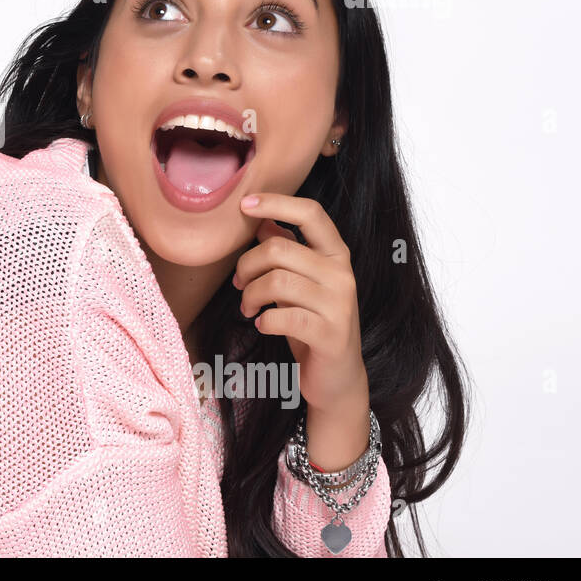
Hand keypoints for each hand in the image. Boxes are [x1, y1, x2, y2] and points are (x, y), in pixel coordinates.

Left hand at [234, 193, 370, 468]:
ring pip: (276, 281)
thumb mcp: (299, 281)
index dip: (276, 203)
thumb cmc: (312, 322)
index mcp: (335, 254)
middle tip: (238, 283)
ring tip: (247, 308)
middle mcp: (342, 274)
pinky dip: (264, 320)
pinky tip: (263, 325)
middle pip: (279, 248)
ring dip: (249, 295)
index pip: (310, 212)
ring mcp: (339, 304)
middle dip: (246, 265)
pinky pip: (283, 317)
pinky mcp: (330, 334)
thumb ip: (287, 250)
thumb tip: (262, 219)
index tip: (244, 204)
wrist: (336, 377)